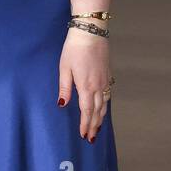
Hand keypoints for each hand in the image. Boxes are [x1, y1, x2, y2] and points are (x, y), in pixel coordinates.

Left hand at [57, 26, 111, 141]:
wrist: (91, 31)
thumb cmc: (74, 48)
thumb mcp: (64, 68)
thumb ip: (64, 88)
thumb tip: (62, 105)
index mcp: (86, 86)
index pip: (86, 111)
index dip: (85, 125)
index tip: (84, 135)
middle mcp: (98, 85)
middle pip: (97, 111)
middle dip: (94, 126)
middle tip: (91, 138)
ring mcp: (105, 79)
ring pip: (104, 104)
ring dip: (101, 118)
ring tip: (97, 128)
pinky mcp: (107, 73)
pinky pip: (108, 94)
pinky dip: (105, 105)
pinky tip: (103, 108)